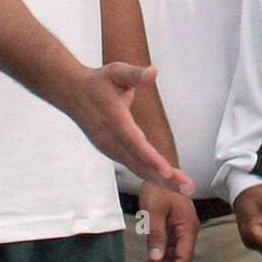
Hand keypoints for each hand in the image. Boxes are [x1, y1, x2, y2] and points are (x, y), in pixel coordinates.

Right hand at [63, 62, 193, 194]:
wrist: (72, 94)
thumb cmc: (98, 83)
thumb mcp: (116, 72)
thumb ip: (135, 74)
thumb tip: (153, 72)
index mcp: (114, 121)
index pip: (134, 143)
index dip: (151, 159)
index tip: (167, 172)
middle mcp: (111, 140)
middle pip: (139, 163)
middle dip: (164, 178)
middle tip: (188, 188)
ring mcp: (111, 148)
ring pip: (138, 168)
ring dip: (161, 181)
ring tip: (186, 189)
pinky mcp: (113, 152)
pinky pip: (134, 166)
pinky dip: (152, 175)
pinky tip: (170, 183)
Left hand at [135, 183, 199, 261]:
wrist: (159, 172)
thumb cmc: (159, 189)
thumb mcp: (154, 213)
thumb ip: (156, 237)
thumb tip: (155, 260)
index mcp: (187, 228)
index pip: (183, 258)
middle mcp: (187, 231)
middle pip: (179, 260)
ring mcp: (181, 230)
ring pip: (172, 256)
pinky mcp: (173, 228)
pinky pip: (168, 248)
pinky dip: (158, 259)